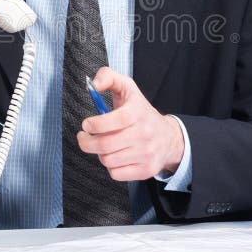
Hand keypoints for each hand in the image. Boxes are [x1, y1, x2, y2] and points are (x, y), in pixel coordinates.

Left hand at [78, 67, 184, 181]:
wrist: (168, 137)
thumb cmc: (140, 111)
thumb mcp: (127, 88)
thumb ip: (108, 77)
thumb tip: (94, 84)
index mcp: (138, 112)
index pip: (116, 120)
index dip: (96, 124)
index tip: (86, 125)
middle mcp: (144, 133)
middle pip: (106, 145)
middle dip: (86, 142)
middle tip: (83, 137)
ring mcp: (146, 153)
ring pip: (108, 160)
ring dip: (99, 153)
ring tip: (103, 145)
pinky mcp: (145, 170)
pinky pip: (116, 174)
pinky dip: (110, 166)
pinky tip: (114, 156)